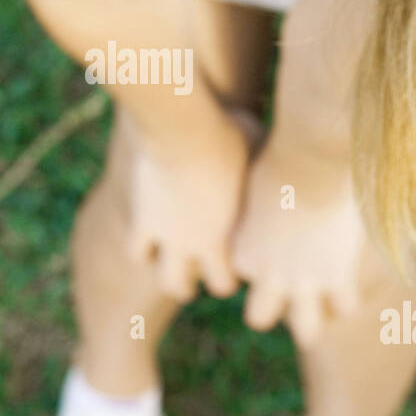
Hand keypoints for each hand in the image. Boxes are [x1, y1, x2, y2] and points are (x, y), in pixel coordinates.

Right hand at [120, 105, 261, 303]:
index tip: (235, 263)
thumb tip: (279, 167)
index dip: (230, 275)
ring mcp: (166, 235)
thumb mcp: (256, 155)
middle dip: (192, 284)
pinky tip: (148, 234)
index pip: (226, 279)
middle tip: (200, 271)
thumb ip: (260, 175)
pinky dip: (141, 247)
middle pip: (187, 285)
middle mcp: (194, 244)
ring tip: (168, 263)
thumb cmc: (228, 136)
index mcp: (226, 235)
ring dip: (165, 272)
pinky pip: (136, 249)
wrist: (183, 129)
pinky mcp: (142, 219)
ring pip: (161, 277)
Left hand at [230, 135, 368, 345]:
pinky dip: (350, 297)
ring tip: (323, 301)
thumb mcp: (258, 182)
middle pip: (259, 317)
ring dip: (312, 320)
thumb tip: (262, 197)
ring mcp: (302, 282)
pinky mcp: (337, 277)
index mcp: (243, 251)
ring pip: (306, 331)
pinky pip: (346, 307)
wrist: (311, 156)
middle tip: (290, 285)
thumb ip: (259, 202)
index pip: (244, 274)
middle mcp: (267, 274)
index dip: (259, 260)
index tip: (272, 241)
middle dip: (272, 306)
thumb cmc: (281, 156)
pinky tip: (352, 279)